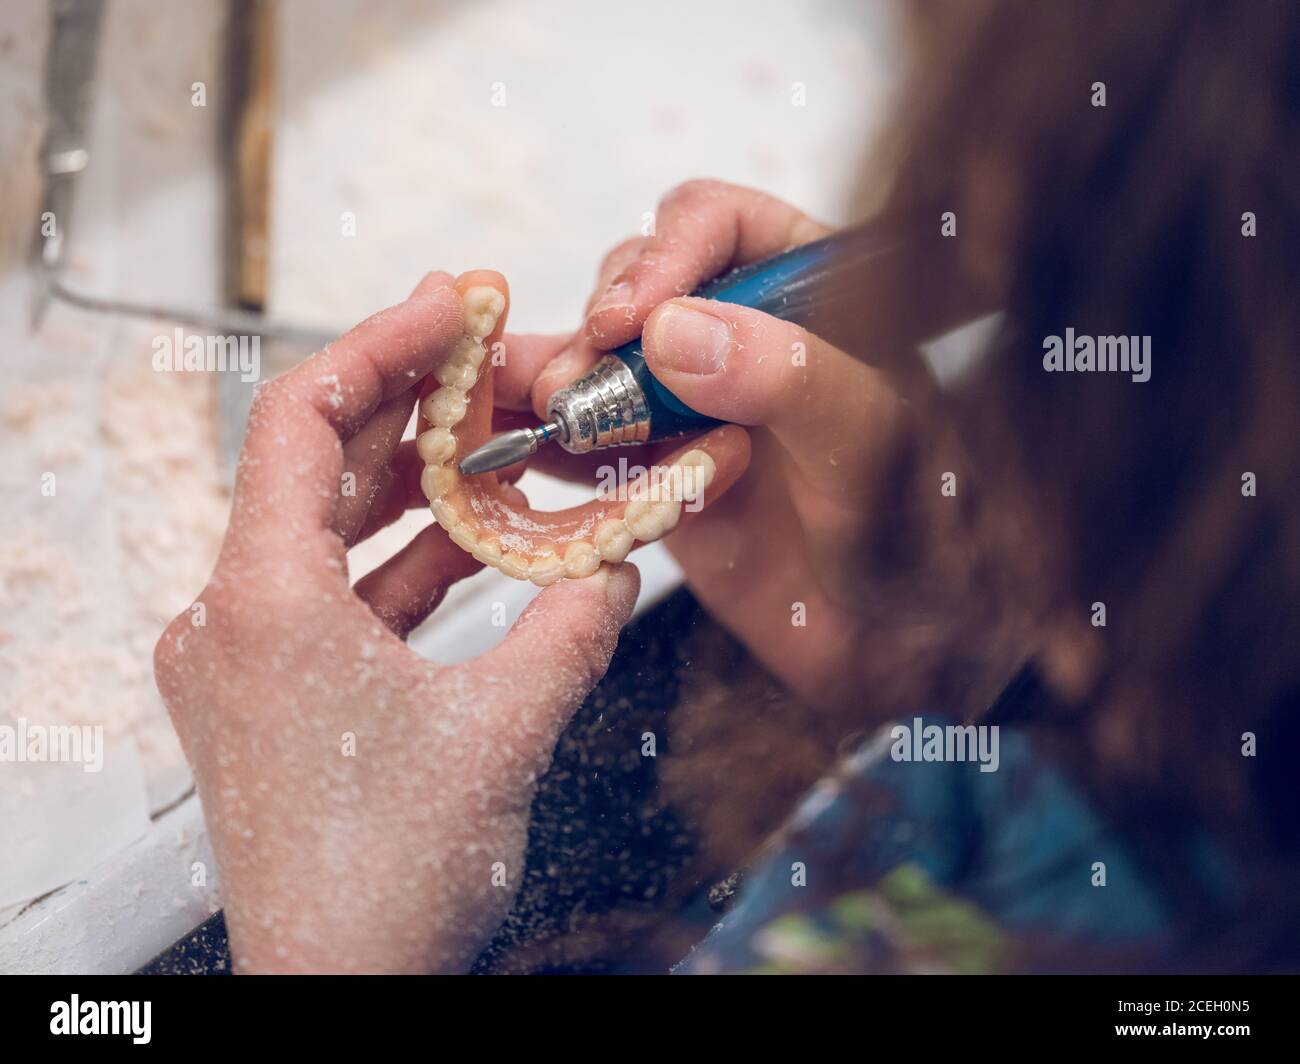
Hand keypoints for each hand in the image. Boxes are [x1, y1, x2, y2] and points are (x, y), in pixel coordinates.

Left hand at [154, 271, 639, 972]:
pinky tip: (486, 540)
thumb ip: (574, 627)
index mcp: (265, 602)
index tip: (453, 301)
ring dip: (425, 487)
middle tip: (501, 363)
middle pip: (323, 465)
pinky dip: (414, 560)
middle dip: (419, 409)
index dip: (381, 344)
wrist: (342, 992)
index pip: (301, 417)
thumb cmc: (390, 879)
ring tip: (508, 442)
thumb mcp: (507, 733)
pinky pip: (346, 594)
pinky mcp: (277, 695)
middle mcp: (235, 618)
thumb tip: (615, 564)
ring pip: (338, 530)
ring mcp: (250, 658)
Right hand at [528, 181, 960, 709]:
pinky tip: (510, 450)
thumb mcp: (872, 442)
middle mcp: (739, 339)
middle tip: (576, 380)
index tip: (627, 318)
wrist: (898, 646)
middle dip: (598, 329)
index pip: (721, 225)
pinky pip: (583, 448)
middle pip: (639, 290)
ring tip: (524, 411)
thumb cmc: (919, 536)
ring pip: (597, 365)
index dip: (664, 255)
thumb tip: (672, 331)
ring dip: (554, 382)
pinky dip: (542, 447)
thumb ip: (787, 378)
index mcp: (809, 295)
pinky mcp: (654, 474)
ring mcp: (690, 407)